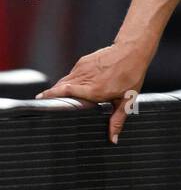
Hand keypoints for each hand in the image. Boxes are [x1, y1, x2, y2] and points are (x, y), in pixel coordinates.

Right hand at [35, 40, 151, 143]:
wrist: (131, 51)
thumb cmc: (131, 75)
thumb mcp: (127, 100)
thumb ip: (117, 120)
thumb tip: (113, 138)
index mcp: (93, 90)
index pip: (65, 91)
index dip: (50, 96)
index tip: (41, 101)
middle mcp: (84, 78)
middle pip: (61, 87)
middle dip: (51, 94)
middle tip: (45, 102)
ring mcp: (82, 68)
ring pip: (64, 80)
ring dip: (60, 88)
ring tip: (56, 97)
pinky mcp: (83, 61)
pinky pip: (71, 73)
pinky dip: (69, 80)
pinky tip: (73, 86)